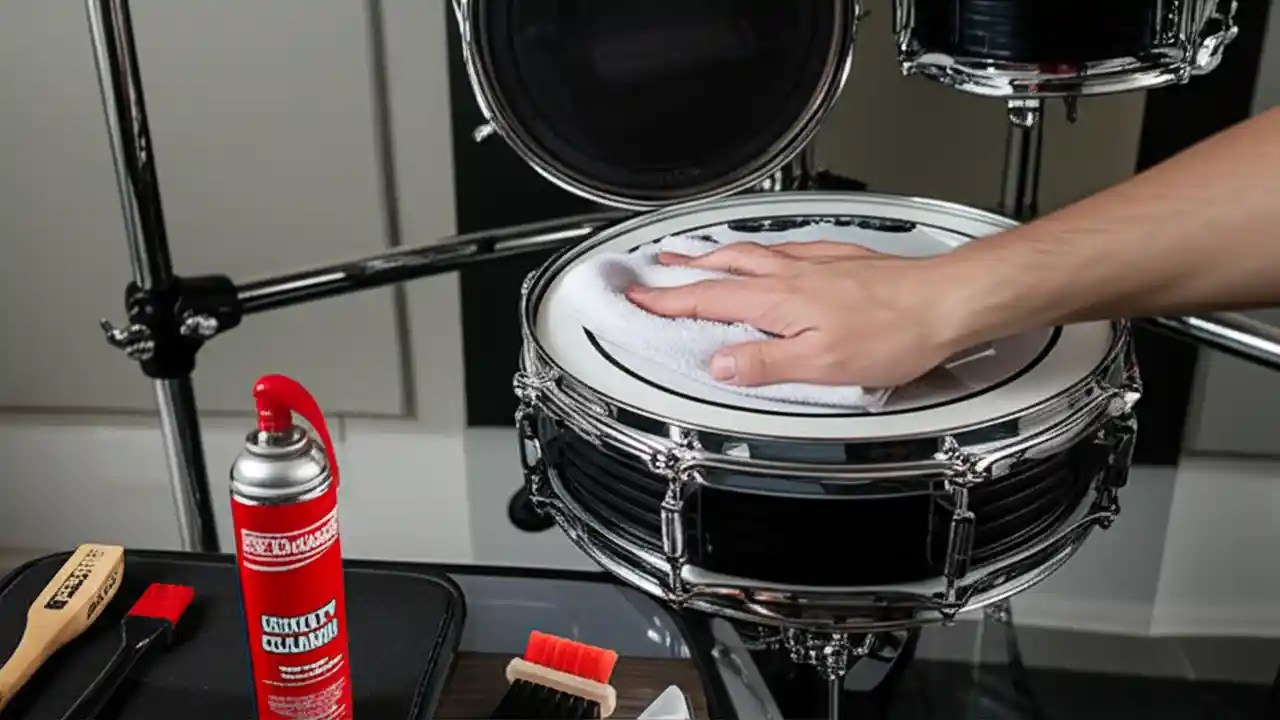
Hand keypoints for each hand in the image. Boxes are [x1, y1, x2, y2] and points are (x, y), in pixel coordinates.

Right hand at [625, 241, 972, 387]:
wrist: (947, 301)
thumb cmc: (895, 332)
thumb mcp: (820, 364)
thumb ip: (764, 363)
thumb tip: (719, 363)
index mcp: (779, 301)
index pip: (708, 299)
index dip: (667, 301)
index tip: (637, 298)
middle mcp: (792, 275)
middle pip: (724, 268)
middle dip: (684, 269)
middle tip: (655, 269)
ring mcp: (817, 264)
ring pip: (752, 255)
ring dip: (716, 257)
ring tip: (697, 257)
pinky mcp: (841, 261)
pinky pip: (785, 250)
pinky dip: (760, 253)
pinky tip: (770, 256)